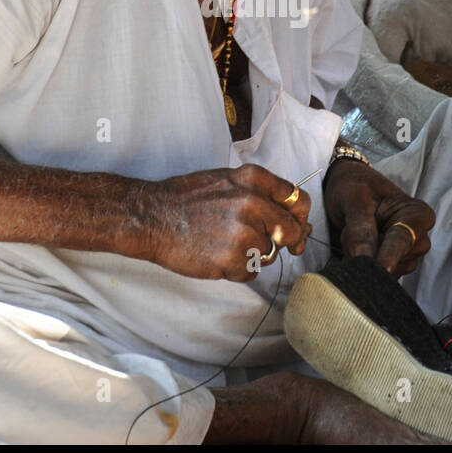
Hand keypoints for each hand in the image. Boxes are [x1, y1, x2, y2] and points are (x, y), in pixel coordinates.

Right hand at [139, 164, 311, 281]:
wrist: (152, 217)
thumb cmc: (187, 199)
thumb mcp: (227, 180)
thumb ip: (261, 195)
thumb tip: (295, 220)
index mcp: (254, 179)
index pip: (298, 200)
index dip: (299, 218)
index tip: (294, 228)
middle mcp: (253, 202)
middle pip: (291, 232)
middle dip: (282, 242)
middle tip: (260, 244)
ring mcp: (243, 231)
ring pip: (269, 254)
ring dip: (252, 256)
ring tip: (222, 244)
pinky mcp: (232, 258)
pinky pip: (251, 273)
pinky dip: (237, 271)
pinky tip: (216, 257)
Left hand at [323, 159, 433, 275]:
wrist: (345, 191)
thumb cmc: (354, 186)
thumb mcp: (354, 199)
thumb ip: (359, 228)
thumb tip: (364, 259)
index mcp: (418, 215)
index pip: (403, 239)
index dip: (389, 255)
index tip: (381, 270)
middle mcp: (418, 238)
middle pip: (395, 260)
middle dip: (367, 252)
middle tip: (348, 229)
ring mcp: (405, 256)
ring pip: (383, 272)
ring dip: (360, 258)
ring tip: (351, 232)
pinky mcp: (391, 267)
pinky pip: (376, 277)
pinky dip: (360, 266)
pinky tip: (352, 247)